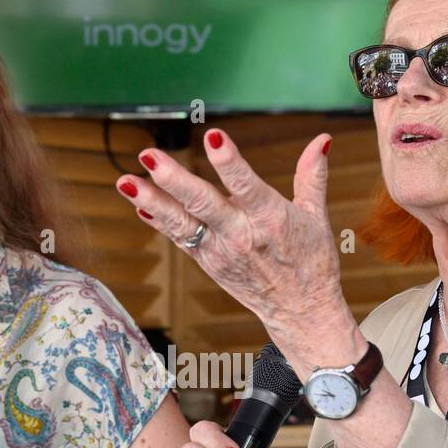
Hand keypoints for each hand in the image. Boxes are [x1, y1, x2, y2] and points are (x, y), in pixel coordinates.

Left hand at [118, 129, 359, 378]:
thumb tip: (322, 140)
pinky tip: (138, 200)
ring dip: (152, 200)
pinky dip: (158, 220)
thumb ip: (312, 175)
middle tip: (149, 156)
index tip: (213, 135)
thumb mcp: (316, 218)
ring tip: (126, 180)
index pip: (246, 186)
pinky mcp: (208, 262)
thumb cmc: (311, 262)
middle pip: (203, 204)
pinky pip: (179, 237)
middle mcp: (241, 236)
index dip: (229, 161)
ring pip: (182, 222)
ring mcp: (220, 251)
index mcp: (271, 219)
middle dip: (174, 179)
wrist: (300, 312)